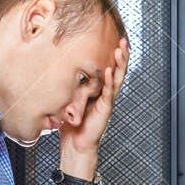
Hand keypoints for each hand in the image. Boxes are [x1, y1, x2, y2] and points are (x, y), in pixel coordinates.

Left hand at [59, 37, 127, 157]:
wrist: (76, 144)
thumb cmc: (73, 123)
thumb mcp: (70, 98)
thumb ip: (72, 86)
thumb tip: (61, 69)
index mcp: (99, 90)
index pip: (110, 69)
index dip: (114, 56)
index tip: (116, 40)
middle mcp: (106, 94)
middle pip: (117, 71)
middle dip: (122, 56)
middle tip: (124, 41)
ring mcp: (107, 101)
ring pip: (116, 79)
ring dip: (119, 65)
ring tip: (120, 51)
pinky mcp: (104, 109)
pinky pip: (108, 93)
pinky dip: (108, 81)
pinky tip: (108, 71)